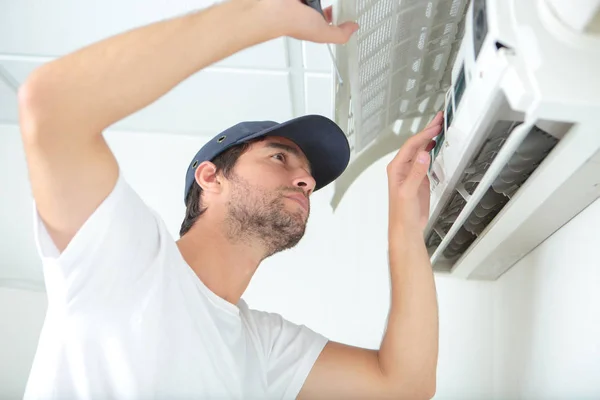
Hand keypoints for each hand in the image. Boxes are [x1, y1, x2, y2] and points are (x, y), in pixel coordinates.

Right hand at [258, 0, 359, 43]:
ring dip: (315, 0)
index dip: (335, 13)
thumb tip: (353, 29)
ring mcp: (301, 1)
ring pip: (312, 1)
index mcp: (312, 22)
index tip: (342, 9)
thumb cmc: (293, 23)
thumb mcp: (323, 34)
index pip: (327, 17)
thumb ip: (341, 34)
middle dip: (325, 4)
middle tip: (333, 3)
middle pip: (319, 5)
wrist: (276, 9)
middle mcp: (305, 10)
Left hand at [387, 112, 442, 235]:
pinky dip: (431, 150)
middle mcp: (403, 167)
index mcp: (397, 168)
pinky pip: (425, 159)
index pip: (412, 145)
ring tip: (440, 126)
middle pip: (416, 144)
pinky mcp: (419, 178)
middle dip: (428, 131)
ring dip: (430, 138)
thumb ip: (417, 173)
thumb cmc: (402, 212)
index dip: (424, 134)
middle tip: (440, 118)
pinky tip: (436, 144)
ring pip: (421, 150)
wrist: (406, 227)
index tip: (436, 125)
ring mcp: (411, 172)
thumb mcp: (409, 192)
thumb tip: (424, 154)